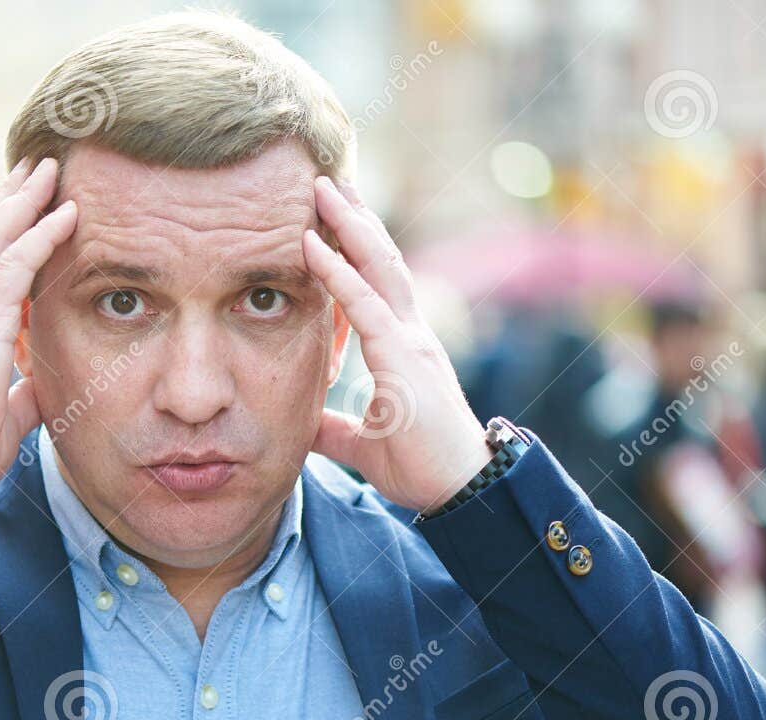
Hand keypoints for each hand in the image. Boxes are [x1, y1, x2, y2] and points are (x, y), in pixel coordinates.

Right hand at [0, 156, 77, 503]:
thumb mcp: (6, 416)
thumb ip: (22, 393)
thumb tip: (40, 386)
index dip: (1, 232)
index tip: (24, 206)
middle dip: (7, 199)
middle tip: (34, 166)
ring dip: (23, 199)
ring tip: (47, 168)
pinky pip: (15, 266)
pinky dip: (41, 235)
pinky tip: (66, 213)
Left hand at [302, 175, 489, 511]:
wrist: (461, 492)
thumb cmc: (420, 467)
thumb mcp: (363, 444)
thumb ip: (335, 428)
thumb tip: (304, 426)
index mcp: (402, 348)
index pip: (377, 285)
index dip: (356, 249)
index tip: (331, 216)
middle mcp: (411, 333)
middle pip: (382, 259)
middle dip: (355, 218)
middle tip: (326, 180)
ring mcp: (411, 342)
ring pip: (379, 267)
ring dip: (349, 225)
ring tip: (322, 189)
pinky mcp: (404, 359)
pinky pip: (365, 305)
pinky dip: (337, 273)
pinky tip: (313, 246)